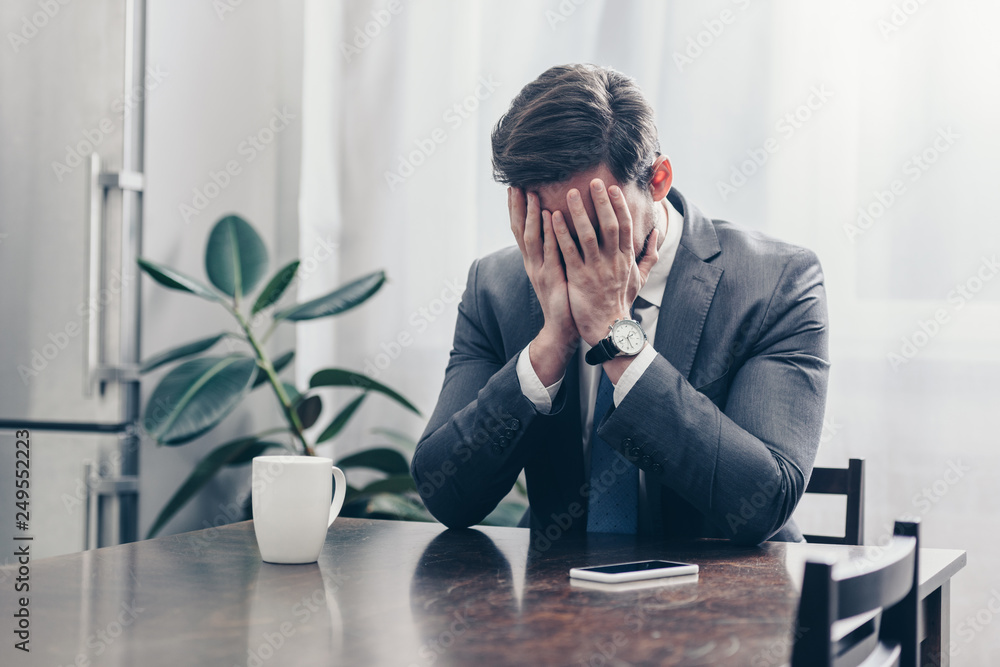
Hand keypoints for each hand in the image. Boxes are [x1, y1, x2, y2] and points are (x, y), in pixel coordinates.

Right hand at [509, 187, 578, 383]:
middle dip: (517, 207)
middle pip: (520, 230)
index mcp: (533, 261)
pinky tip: (551, 216)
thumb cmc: (564, 298)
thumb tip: (557, 231)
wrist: (562, 327)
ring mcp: (540, 270)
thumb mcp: (556, 271)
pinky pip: (550, 251)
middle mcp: (532, 263)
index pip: (521, 230)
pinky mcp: (551, 278)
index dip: (517, 210)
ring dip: (532, 215)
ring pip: (532, 238)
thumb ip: (555, 251)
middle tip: (516, 185)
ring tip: (532, 194)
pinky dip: (549, 233)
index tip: (515, 188)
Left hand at [552, 179, 657, 346]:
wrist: (609, 328)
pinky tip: (553, 219)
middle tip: (592, 181)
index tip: (612, 187)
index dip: (619, 205)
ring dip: (579, 213)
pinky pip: (569, 252)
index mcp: (626, 258)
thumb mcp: (640, 278)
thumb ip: (649, 255)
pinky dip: (561, 234)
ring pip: (588, 235)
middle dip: (601, 202)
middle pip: (609, 225)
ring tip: (569, 194)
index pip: (625, 226)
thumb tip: (657, 233)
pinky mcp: (579, 278)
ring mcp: (596, 269)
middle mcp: (613, 261)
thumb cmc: (622, 301)